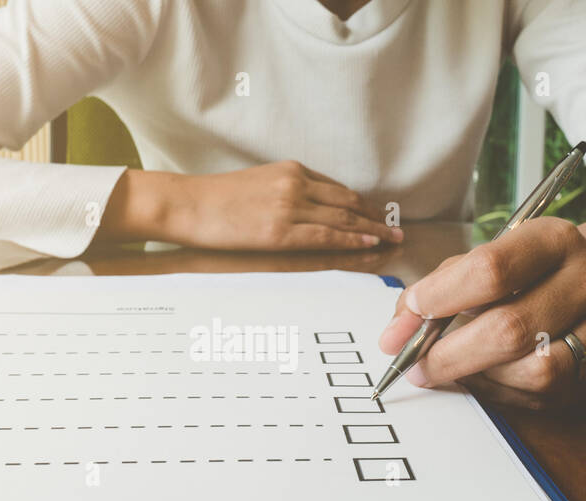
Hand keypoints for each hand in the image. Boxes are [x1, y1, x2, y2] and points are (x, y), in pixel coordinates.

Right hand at [103, 162, 402, 250]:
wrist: (188, 204)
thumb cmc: (215, 199)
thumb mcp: (257, 184)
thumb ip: (285, 192)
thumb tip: (305, 208)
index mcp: (291, 170)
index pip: (337, 189)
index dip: (361, 205)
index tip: (378, 214)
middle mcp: (296, 184)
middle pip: (348, 202)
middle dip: (376, 217)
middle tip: (397, 230)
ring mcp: (290, 207)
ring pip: (343, 219)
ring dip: (372, 230)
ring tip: (392, 241)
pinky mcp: (280, 231)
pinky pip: (325, 237)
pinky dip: (352, 240)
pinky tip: (369, 244)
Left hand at [378, 217, 585, 408]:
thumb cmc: (526, 275)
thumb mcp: (487, 260)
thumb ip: (437, 290)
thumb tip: (393, 337)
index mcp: (555, 239)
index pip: (491, 269)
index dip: (440, 298)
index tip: (406, 320)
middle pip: (509, 328)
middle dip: (449, 355)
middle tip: (415, 367)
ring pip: (532, 370)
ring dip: (480, 376)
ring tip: (456, 368)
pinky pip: (545, 394)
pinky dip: (505, 391)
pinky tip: (489, 377)